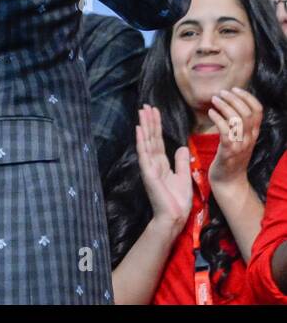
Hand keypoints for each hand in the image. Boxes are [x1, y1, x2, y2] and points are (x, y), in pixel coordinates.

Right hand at [135, 104, 191, 228]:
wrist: (175, 216)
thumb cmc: (178, 200)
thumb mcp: (184, 177)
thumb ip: (181, 162)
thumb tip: (181, 147)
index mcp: (161, 164)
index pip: (158, 140)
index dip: (156, 126)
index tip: (155, 112)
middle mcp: (153, 162)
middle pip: (151, 138)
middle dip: (149, 121)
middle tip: (146, 105)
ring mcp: (149, 167)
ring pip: (146, 142)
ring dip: (144, 126)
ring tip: (142, 112)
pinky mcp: (148, 172)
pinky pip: (144, 154)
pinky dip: (141, 141)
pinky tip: (139, 129)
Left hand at [206, 87, 261, 189]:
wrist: (228, 181)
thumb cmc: (230, 158)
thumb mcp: (240, 139)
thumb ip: (240, 125)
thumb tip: (232, 104)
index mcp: (254, 134)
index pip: (258, 111)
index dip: (247, 97)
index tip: (235, 89)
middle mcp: (249, 138)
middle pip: (247, 112)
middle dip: (234, 98)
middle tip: (221, 92)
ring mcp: (240, 145)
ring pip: (237, 120)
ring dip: (225, 106)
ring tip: (214, 99)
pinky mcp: (228, 151)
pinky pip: (225, 132)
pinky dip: (218, 119)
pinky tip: (210, 113)